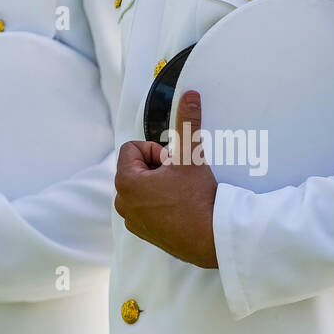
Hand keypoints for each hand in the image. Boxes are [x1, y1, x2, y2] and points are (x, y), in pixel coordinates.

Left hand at [113, 91, 218, 268]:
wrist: (211, 237)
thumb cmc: (198, 198)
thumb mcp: (191, 156)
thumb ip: (187, 122)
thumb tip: (189, 95)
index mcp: (126, 181)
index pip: (133, 149)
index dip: (156, 151)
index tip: (173, 163)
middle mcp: (122, 202)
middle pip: (137, 169)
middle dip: (157, 169)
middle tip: (179, 179)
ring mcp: (132, 220)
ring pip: (142, 189)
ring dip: (159, 186)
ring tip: (181, 195)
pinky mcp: (143, 233)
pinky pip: (147, 209)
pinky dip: (160, 205)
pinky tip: (180, 209)